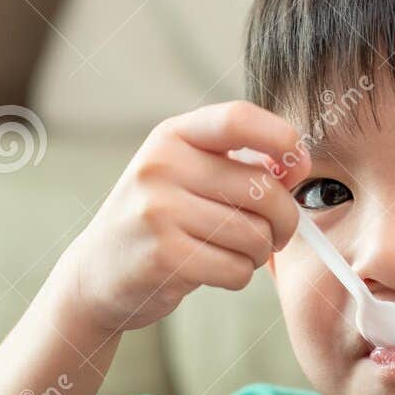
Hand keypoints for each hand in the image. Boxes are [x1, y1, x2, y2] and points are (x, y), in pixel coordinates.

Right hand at [56, 101, 311, 336]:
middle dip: (284, 220)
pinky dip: (238, 275)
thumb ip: (238, 164)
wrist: (96, 271)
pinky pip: (236, 269)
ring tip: (233, 252)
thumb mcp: (185, 175)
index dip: (282, 139)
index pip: (239, 119)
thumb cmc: (158, 220)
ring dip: (258, 252)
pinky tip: (213, 270)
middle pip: (263, 189)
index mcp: (172, 136)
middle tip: (274, 233)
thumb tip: (297, 166)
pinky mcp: (164, 257)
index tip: (298, 166)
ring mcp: (158, 211)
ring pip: (255, 234)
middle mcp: (161, 166)